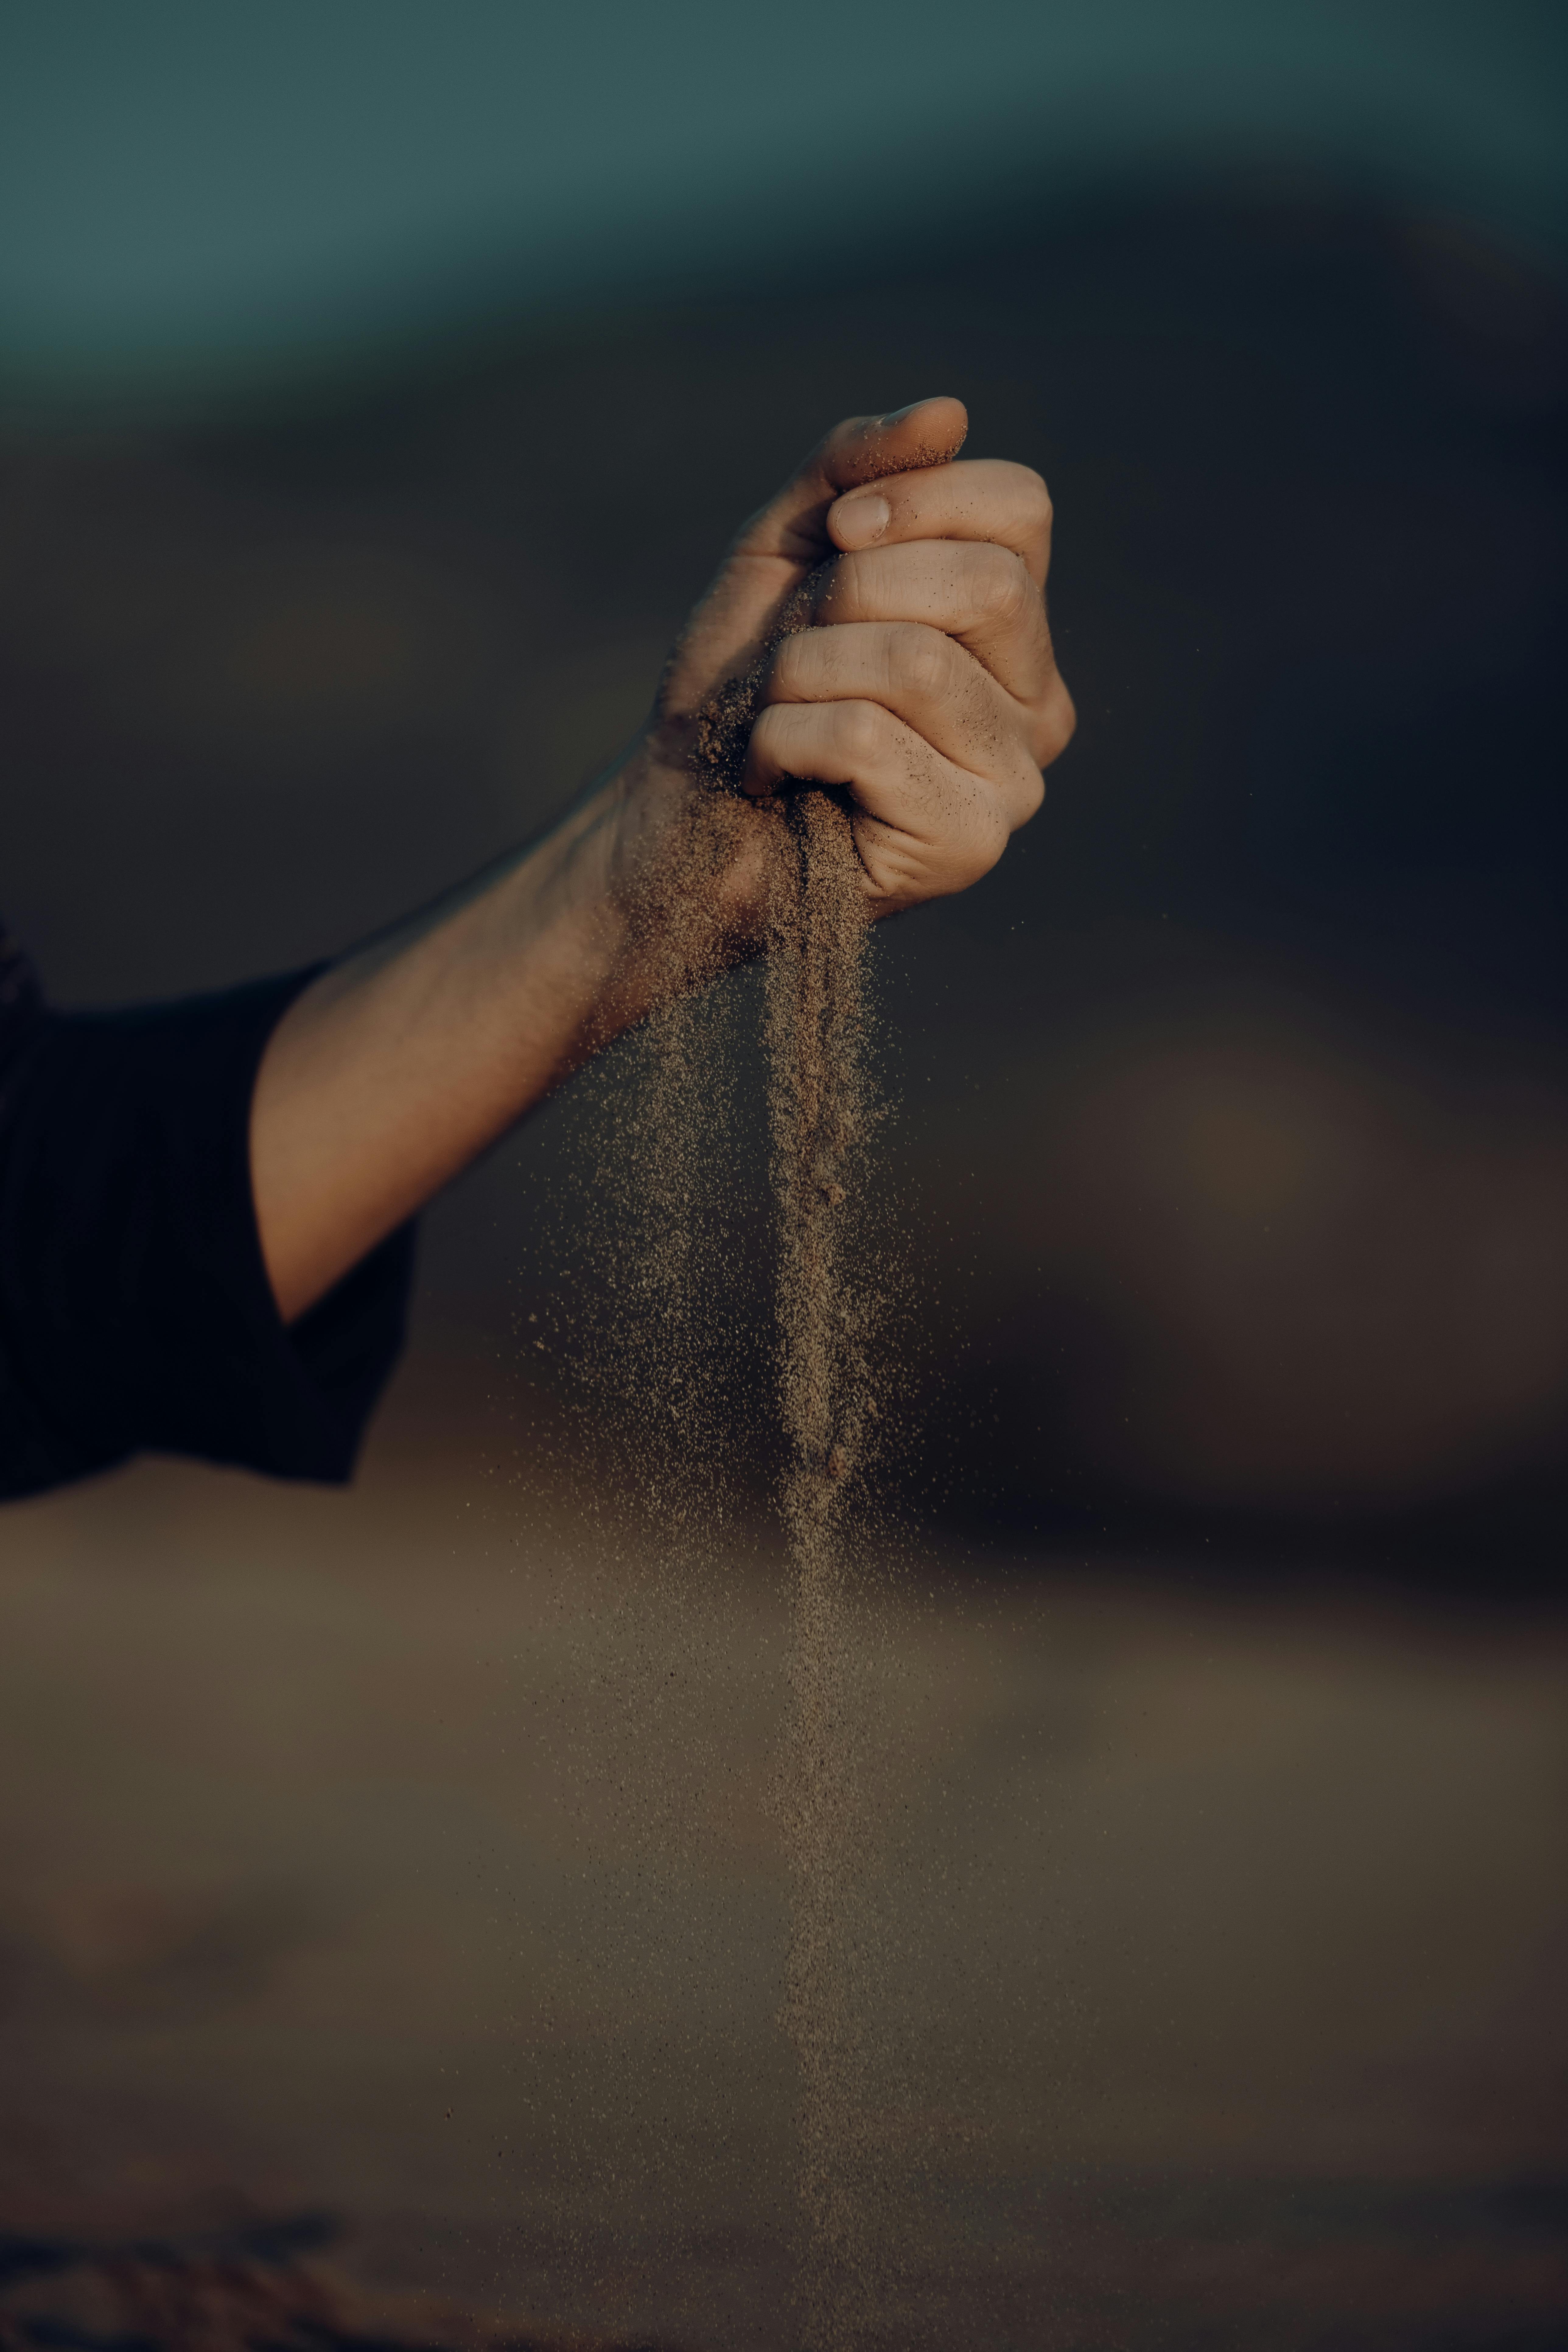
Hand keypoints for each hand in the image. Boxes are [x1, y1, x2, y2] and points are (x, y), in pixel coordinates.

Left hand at [253, 399, 1073, 1320]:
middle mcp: (1037, 707)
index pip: (1021, 511)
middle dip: (850, 596)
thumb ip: (856, 468)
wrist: (672, 814)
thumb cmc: (737, 686)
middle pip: (985, 584)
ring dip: (801, 675)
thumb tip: (949, 412)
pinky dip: (788, 739)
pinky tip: (776, 775)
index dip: (916, 501)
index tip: (834, 537)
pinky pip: (872, 739)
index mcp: (1012, 631)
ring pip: (914, 663)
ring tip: (776, 718)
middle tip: (794, 652)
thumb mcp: (784, 549)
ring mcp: (1012, 784)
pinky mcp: (969, 846)